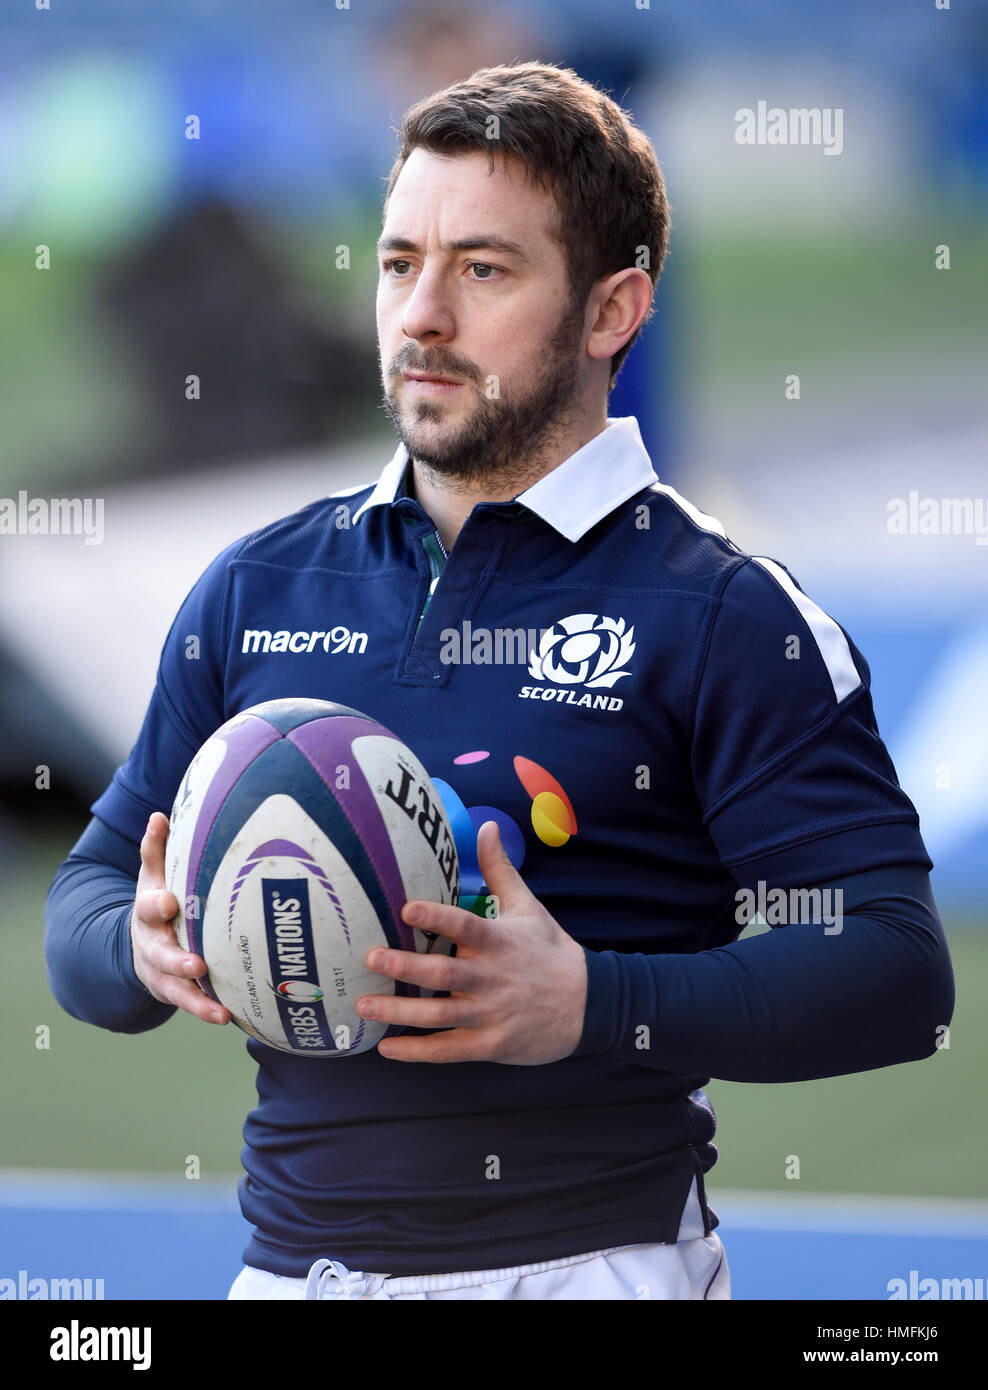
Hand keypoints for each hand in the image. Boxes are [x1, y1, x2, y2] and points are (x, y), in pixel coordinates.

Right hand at [129, 812, 230, 1024]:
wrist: (140, 944)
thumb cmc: (158, 901)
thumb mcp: (153, 875)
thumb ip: (156, 848)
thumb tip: (158, 816)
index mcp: (149, 911)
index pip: (149, 905)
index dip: (157, 904)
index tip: (170, 902)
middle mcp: (152, 944)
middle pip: (161, 955)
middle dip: (177, 961)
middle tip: (197, 965)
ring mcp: (162, 973)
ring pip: (176, 989)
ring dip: (196, 1000)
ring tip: (217, 1010)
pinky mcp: (176, 992)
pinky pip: (192, 1004)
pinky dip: (208, 1011)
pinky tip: (229, 1018)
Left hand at [357, 820, 587, 1063]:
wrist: (590, 1005)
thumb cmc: (550, 951)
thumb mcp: (528, 907)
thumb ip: (499, 869)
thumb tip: (486, 825)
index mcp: (499, 942)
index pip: (465, 926)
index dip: (437, 916)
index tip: (407, 907)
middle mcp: (491, 978)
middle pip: (444, 974)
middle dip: (405, 967)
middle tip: (371, 957)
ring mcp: (490, 1015)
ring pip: (439, 1015)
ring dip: (399, 1013)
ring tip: (363, 1005)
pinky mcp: (490, 1044)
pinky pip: (448, 1050)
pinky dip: (417, 1052)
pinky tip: (387, 1048)